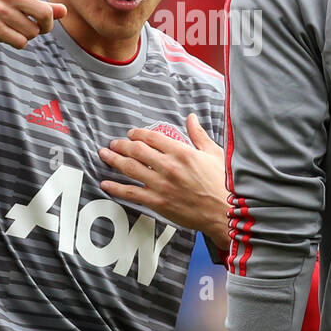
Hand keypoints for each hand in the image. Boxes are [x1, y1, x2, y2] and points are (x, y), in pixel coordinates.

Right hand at [0, 0, 82, 51]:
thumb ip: (40, 4)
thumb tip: (64, 10)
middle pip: (46, 14)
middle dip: (46, 25)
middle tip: (39, 27)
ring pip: (33, 31)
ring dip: (28, 35)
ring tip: (13, 28)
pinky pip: (21, 42)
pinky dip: (18, 42)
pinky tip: (6, 36)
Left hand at [98, 114, 228, 246]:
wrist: (225, 212)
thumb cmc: (223, 184)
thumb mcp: (214, 153)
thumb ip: (199, 135)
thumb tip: (192, 118)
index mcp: (182, 152)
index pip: (152, 137)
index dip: (138, 134)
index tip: (131, 134)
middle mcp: (168, 166)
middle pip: (137, 151)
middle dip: (122, 145)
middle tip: (114, 143)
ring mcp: (161, 185)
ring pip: (130, 168)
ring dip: (114, 160)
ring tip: (105, 155)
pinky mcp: (157, 202)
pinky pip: (131, 193)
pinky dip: (116, 188)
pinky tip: (106, 183)